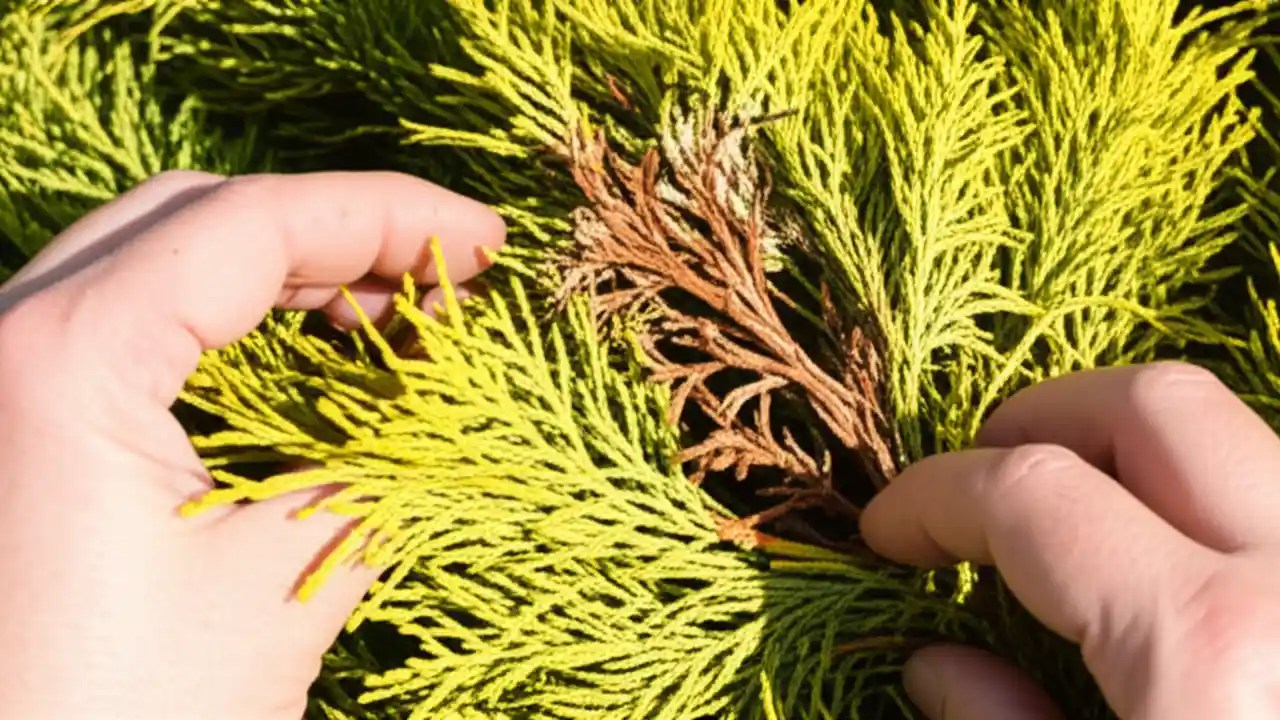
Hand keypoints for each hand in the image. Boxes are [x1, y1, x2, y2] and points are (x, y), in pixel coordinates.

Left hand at [0, 171, 504, 718]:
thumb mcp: (283, 576)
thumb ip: (377, 457)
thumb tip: (443, 386)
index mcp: (64, 358)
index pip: (251, 223)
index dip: (386, 214)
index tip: (484, 242)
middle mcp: (8, 342)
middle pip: (199, 219)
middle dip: (338, 232)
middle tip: (449, 274)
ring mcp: (1, 384)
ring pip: (159, 263)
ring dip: (286, 273)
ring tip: (396, 316)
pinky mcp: (19, 430)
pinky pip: (131, 327)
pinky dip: (229, 320)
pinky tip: (304, 354)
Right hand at [862, 363, 1279, 718]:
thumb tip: (938, 666)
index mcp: (1205, 640)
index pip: (1034, 492)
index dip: (933, 497)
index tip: (887, 533)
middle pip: (1158, 405)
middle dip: (1042, 418)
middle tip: (980, 483)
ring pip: (1240, 438)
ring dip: (1135, 451)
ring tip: (1073, 521)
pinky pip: (1278, 497)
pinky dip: (1206, 500)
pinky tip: (1169, 568)